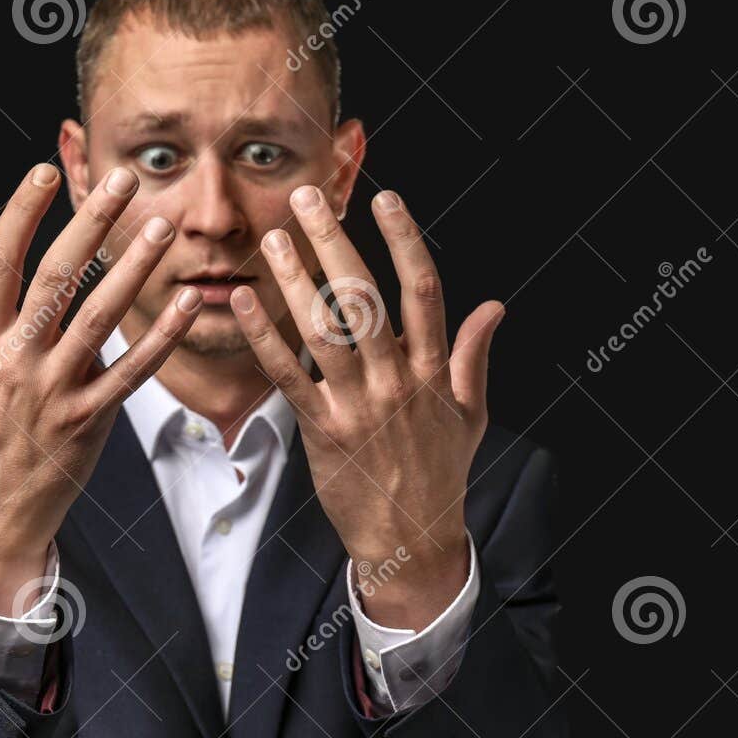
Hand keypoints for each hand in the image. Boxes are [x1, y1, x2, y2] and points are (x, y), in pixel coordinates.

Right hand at [0, 163, 202, 614]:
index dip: (19, 215)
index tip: (43, 172)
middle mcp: (17, 363)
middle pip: (56, 279)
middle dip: (89, 225)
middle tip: (121, 180)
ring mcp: (56, 392)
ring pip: (99, 319)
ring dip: (133, 271)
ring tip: (162, 228)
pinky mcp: (90, 421)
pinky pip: (131, 374)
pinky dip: (161, 339)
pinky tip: (187, 304)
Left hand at [229, 184, 503, 630]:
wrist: (412, 541)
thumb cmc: (438, 473)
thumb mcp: (469, 414)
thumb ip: (473, 355)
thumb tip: (495, 305)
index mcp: (432, 371)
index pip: (422, 291)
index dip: (404, 240)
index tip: (385, 198)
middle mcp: (396, 382)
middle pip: (365, 298)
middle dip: (335, 242)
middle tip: (309, 197)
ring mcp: (358, 407)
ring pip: (323, 331)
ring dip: (294, 280)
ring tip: (273, 237)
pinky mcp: (322, 432)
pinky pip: (288, 377)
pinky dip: (263, 338)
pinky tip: (242, 303)